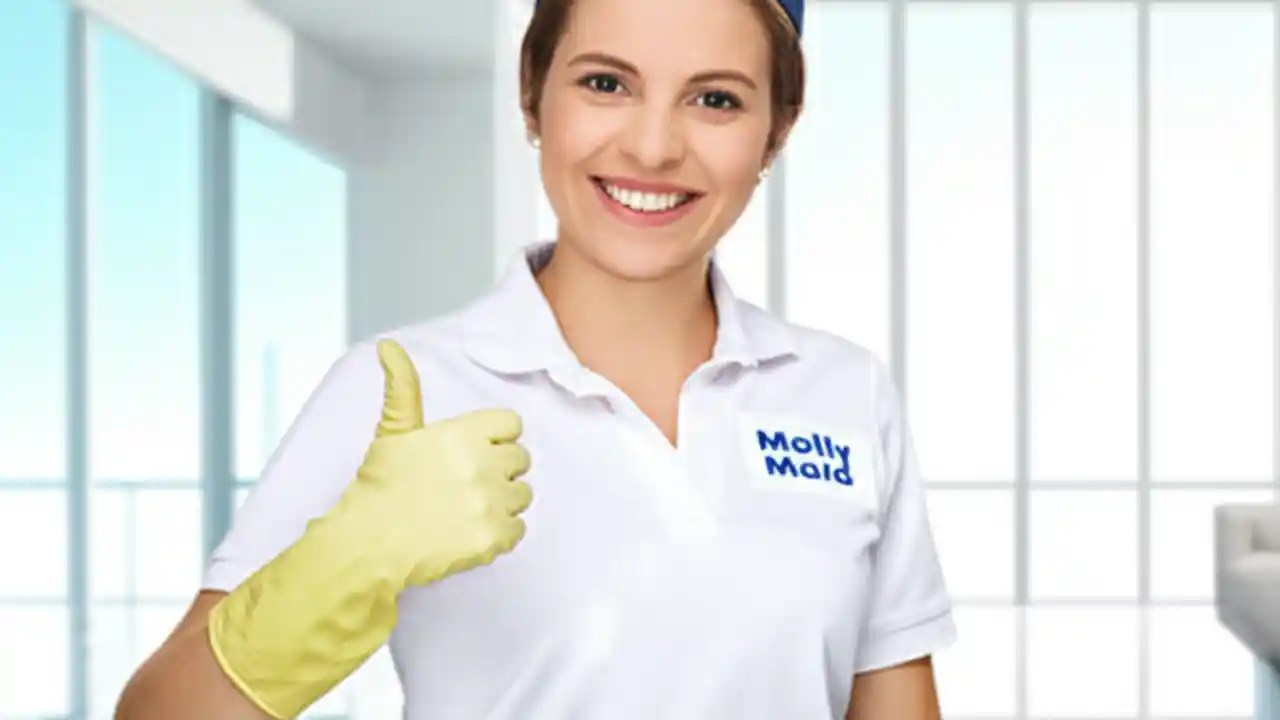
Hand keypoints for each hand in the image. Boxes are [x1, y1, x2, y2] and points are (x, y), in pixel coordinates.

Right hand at [355, 339, 533, 585]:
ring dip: (501, 502)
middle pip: (520, 459)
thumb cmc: (380, 486)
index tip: (472, 453)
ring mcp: (490, 503)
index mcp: (463, 433)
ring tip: (466, 509)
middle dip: (498, 470)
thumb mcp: (392, 431)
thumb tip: (388, 346)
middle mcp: (482, 464)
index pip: (511, 424)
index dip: (494, 438)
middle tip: (464, 484)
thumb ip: (402, 386)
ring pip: (522, 495)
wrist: (367, 543)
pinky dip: (499, 535)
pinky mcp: (493, 538)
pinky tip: (470, 532)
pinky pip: (518, 531)